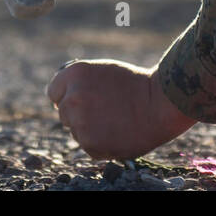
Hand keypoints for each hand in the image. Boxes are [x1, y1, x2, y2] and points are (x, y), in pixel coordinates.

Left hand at [46, 59, 196, 159]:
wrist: (160, 104)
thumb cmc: (136, 84)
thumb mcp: (103, 70)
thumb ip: (79, 83)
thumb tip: (63, 100)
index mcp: (74, 75)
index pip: (54, 91)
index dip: (67, 96)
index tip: (79, 100)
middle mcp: (72, 98)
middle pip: (64, 112)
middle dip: (79, 113)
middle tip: (104, 110)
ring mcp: (80, 123)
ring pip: (76, 130)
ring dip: (90, 129)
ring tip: (114, 120)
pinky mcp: (90, 144)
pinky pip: (88, 145)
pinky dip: (100, 143)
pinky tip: (117, 132)